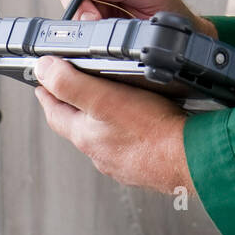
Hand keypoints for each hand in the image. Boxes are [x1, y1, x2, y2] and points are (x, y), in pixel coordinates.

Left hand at [33, 55, 195, 195]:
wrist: (190, 160)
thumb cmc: (152, 131)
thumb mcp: (104, 98)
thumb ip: (70, 84)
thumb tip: (44, 69)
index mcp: (85, 136)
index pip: (55, 113)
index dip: (48, 93)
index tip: (43, 83)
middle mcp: (100, 152)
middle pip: (78, 125)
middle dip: (74, 106)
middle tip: (74, 89)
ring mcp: (121, 161)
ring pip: (104, 137)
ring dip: (103, 121)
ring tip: (111, 103)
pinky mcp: (143, 165)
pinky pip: (128, 146)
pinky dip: (128, 133)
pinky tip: (141, 125)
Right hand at [58, 0, 216, 36]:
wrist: (177, 34)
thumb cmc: (168, 7)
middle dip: (78, 1)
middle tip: (93, 15)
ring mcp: (95, 4)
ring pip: (71, 6)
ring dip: (81, 17)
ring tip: (101, 24)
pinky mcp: (94, 24)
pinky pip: (79, 25)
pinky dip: (85, 31)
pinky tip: (100, 32)